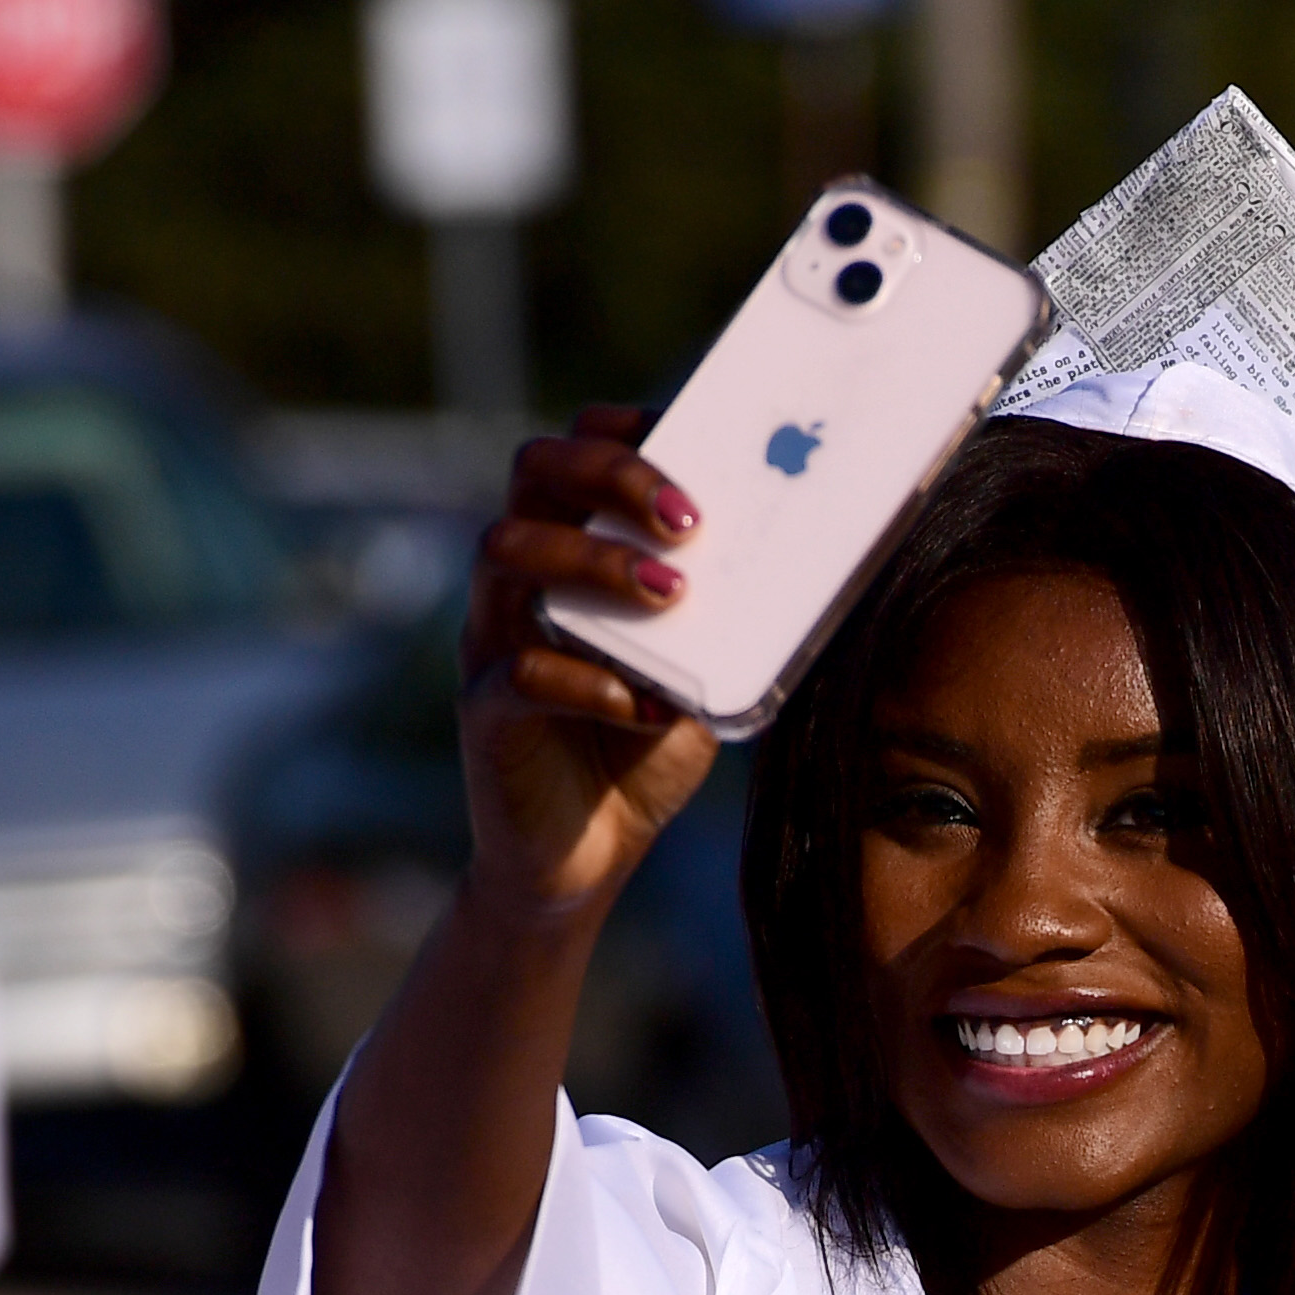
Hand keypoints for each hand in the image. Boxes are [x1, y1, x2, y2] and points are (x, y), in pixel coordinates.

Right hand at [457, 407, 721, 927]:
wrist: (584, 861)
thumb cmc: (639, 754)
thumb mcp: (702, 678)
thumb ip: (726, 628)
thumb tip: (809, 574)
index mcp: (567, 560)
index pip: (569, 456)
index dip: (617, 433)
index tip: (684, 434)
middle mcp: (519, 585)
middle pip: (531, 474)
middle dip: (609, 476)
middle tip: (687, 519)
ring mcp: (492, 642)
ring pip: (507, 554)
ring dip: (596, 564)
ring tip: (672, 596)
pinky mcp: (485, 714)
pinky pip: (516, 673)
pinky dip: (586, 680)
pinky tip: (643, 704)